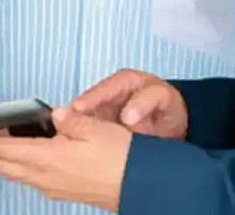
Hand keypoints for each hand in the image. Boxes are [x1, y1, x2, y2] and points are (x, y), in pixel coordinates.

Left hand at [0, 108, 128, 211]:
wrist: (141, 187)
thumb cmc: (122, 158)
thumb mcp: (98, 129)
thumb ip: (71, 119)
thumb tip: (54, 114)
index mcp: (49, 158)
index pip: (3, 149)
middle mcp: (45, 176)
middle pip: (2, 164)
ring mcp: (53, 186)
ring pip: (13, 172)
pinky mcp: (62, 190)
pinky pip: (28, 177)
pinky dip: (14, 165)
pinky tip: (16, 159)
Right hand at [72, 69, 187, 139]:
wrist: (171, 127)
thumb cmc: (165, 106)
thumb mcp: (162, 98)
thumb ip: (146, 102)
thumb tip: (127, 117)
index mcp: (121, 83)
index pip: (101, 89)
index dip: (89, 99)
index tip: (79, 108)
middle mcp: (106, 97)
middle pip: (85, 107)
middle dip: (74, 117)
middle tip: (63, 128)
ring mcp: (101, 115)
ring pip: (82, 122)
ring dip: (75, 132)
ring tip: (66, 142)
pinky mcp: (100, 132)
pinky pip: (88, 136)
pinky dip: (82, 143)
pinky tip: (76, 153)